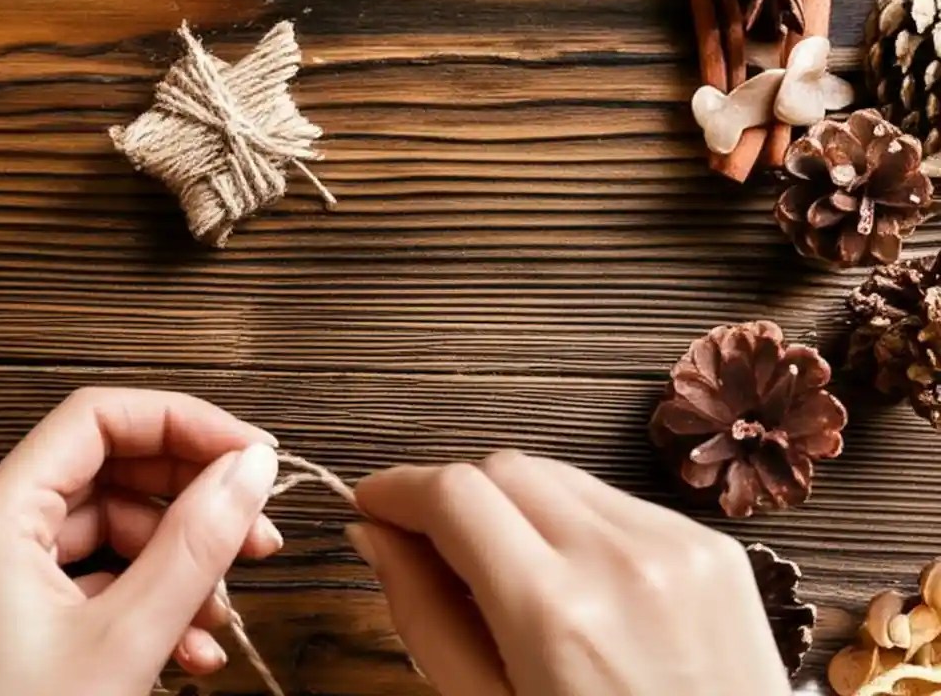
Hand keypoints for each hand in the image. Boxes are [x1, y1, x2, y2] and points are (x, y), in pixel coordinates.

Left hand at [0, 388, 281, 695]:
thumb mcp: (127, 639)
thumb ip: (195, 543)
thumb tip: (250, 469)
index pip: (96, 420)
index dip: (181, 424)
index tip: (247, 453)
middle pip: (108, 475)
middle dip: (192, 503)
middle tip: (257, 531)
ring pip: (108, 534)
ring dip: (178, 565)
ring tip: (222, 612)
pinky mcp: (12, 617)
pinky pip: (91, 583)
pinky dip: (145, 602)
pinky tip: (189, 645)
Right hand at [346, 452, 789, 695]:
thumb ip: (423, 617)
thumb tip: (374, 533)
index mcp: (555, 614)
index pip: (452, 493)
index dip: (398, 489)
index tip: (372, 506)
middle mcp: (621, 560)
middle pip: (502, 467)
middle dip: (452, 495)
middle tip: (431, 546)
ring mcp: (678, 545)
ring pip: (558, 475)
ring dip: (513, 504)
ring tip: (508, 571)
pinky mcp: (713, 548)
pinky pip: (615, 501)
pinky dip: (574, 523)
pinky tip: (575, 581)